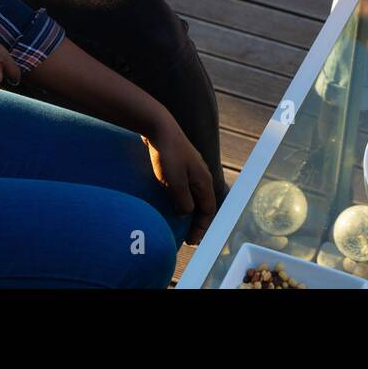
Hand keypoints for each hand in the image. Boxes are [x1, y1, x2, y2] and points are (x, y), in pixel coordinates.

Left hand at [143, 119, 216, 244]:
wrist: (159, 127)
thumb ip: (183, 202)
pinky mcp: (181, 164)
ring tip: (180, 223)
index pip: (208, 210)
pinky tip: (172, 202)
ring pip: (195, 195)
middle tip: (187, 237)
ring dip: (189, 210)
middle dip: (197, 222)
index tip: (192, 241)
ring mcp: (192, 169)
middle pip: (203, 203)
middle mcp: (202, 175)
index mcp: (204, 181)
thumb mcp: (175, 183)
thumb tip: (186, 214)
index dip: (201, 227)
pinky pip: (186, 187)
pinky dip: (183, 199)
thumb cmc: (168, 155)